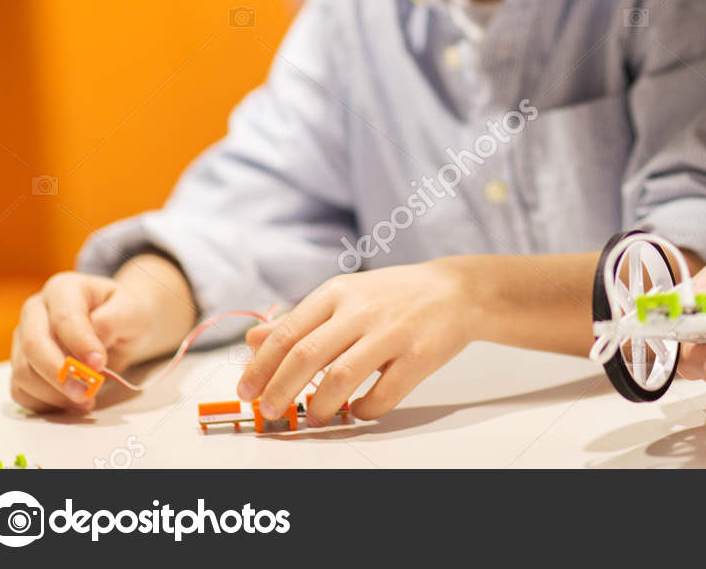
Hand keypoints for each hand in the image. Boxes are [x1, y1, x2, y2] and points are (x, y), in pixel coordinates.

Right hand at [9, 261, 189, 412]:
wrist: (120, 326)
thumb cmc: (126, 314)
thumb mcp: (132, 310)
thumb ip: (114, 321)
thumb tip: (90, 349)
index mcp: (63, 288)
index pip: (63, 318)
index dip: (79, 344)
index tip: (100, 365)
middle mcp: (36, 310)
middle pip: (33, 345)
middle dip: (59, 374)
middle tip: (86, 394)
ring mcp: (23, 337)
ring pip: (23, 371)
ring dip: (53, 393)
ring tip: (86, 400)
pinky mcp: (21, 364)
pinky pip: (21, 390)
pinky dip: (44, 403)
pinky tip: (71, 404)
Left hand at [237, 259, 476, 424]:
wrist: (459, 290)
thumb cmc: (396, 296)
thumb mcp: (346, 295)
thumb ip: (300, 319)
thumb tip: (252, 339)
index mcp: (338, 292)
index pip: (287, 332)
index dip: (261, 366)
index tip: (246, 391)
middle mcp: (362, 309)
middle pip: (306, 355)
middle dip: (279, 391)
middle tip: (270, 411)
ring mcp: (392, 332)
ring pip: (340, 378)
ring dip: (319, 406)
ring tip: (314, 416)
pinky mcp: (420, 355)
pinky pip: (383, 395)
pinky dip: (364, 410)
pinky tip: (359, 410)